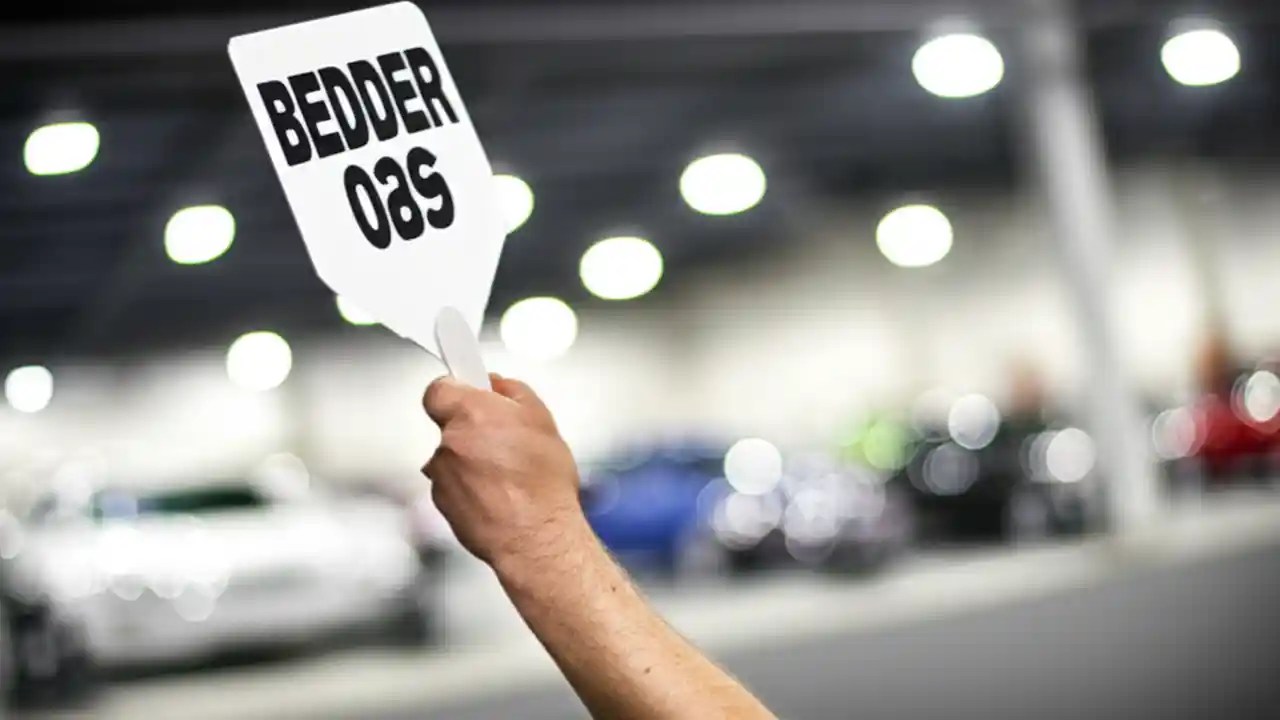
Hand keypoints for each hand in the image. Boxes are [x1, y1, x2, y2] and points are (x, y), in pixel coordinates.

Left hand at [422, 374, 584, 567]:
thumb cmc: (543, 484)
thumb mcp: (543, 420)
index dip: (454, 390)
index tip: (467, 393)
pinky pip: (452, 484)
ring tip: (505, 474)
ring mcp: (441, 475)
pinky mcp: (441, 502)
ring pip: (450, 457)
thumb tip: (496, 385)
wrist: (536, 537)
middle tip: (502, 440)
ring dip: (470, 461)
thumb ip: (513, 392)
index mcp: (471, 413)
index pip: (438, 388)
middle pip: (448, 425)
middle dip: (471, 429)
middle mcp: (449, 442)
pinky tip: (497, 494)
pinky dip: (468, 487)